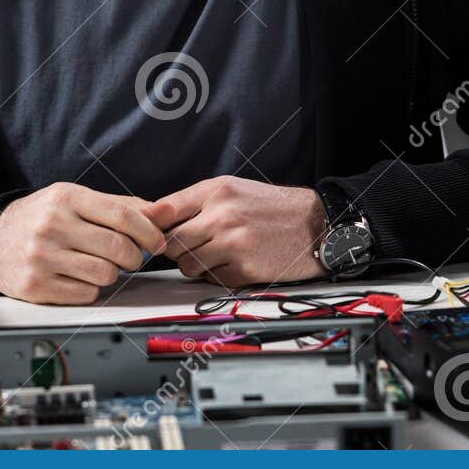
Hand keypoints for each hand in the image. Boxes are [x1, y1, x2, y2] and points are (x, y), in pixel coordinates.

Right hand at [0, 182, 166, 303]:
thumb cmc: (44, 216)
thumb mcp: (77, 199)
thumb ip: (121, 206)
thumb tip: (164, 212)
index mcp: (67, 198)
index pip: (123, 216)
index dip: (150, 232)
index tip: (158, 242)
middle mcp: (52, 225)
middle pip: (118, 247)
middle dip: (135, 256)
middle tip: (131, 257)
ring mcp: (41, 257)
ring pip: (105, 274)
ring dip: (113, 274)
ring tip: (101, 265)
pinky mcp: (34, 286)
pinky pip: (85, 294)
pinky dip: (91, 289)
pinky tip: (80, 277)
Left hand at [144, 176, 327, 287]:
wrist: (316, 225)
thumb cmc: (272, 207)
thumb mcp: (233, 189)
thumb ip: (193, 200)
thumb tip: (153, 216)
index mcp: (217, 191)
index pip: (165, 210)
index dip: (154, 226)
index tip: (153, 234)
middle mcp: (223, 216)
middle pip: (172, 243)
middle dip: (177, 249)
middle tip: (194, 245)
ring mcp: (234, 244)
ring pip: (188, 266)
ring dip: (197, 265)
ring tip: (218, 253)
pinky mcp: (244, 270)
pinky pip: (212, 280)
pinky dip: (219, 275)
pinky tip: (236, 262)